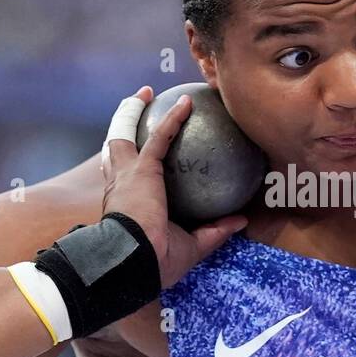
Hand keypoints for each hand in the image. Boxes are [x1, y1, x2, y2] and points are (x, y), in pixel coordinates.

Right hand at [100, 86, 247, 290]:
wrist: (136, 262)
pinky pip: (160, 136)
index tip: (135, 157)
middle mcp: (119, 186)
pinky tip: (187, 103)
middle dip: (121, 129)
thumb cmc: (157, 262)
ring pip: (123, 133)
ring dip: (132, 111)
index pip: (120, 180)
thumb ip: (215, 231)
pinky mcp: (142, 169)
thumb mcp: (191, 246)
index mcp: (125, 206)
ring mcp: (127, 175)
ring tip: (145, 94)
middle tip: (134, 113)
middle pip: (113, 150)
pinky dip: (173, 118)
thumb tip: (242, 220)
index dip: (124, 166)